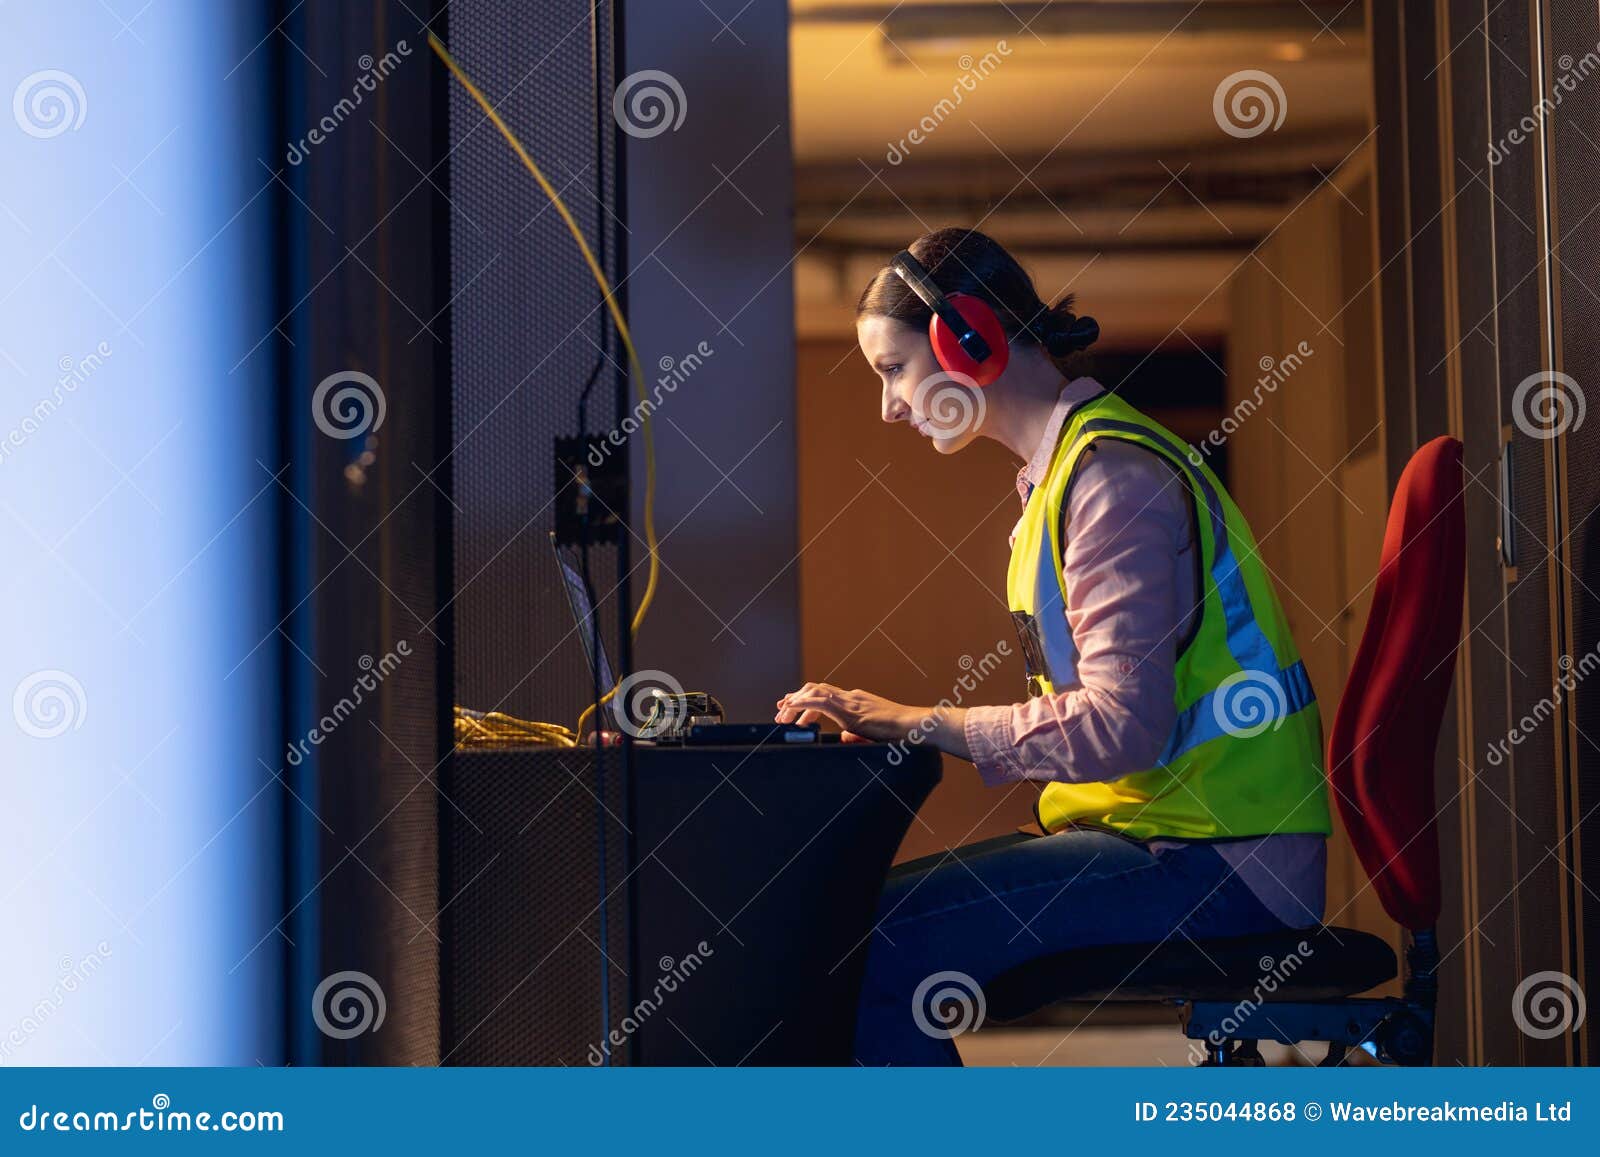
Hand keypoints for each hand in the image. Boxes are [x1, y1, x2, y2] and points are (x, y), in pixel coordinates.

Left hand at [773, 682, 915, 742]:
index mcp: (856, 701)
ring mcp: (851, 702)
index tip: (790, 706)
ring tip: (783, 715)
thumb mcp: (872, 733)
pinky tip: (792, 709)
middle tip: (781, 710)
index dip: (805, 698)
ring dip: (795, 702)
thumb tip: (842, 736)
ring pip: (815, 692)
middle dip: (795, 698)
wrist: (915, 726)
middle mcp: (851, 697)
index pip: (825, 693)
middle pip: (815, 689)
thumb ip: (855, 733)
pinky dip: (803, 704)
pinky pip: (821, 702)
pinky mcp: (851, 711)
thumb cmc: (901, 732)